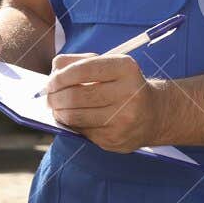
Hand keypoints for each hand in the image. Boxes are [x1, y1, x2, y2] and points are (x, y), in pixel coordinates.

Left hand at [46, 51, 167, 152]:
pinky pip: (82, 131)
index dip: (60, 76)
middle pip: (76, 96)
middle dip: (54, 97)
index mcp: (125, 68)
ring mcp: (123, 119)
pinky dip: (71, 124)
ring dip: (59, 112)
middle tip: (48, 97)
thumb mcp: (108, 65)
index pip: (83, 70)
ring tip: (56, 107)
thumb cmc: (123, 85)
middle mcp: (128, 93)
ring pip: (75, 116)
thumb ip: (78, 62)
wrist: (155, 114)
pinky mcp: (116, 139)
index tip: (50, 82)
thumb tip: (53, 74)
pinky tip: (74, 118)